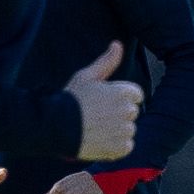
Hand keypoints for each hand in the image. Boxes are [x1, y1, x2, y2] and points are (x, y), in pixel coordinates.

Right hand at [67, 40, 139, 166]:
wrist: (56, 127)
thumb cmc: (70, 99)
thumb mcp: (87, 76)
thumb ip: (107, 61)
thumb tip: (117, 44)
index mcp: (123, 92)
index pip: (136, 95)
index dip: (121, 97)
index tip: (105, 102)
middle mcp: (127, 111)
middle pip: (132, 113)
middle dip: (119, 114)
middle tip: (98, 115)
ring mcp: (124, 131)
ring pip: (129, 130)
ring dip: (117, 130)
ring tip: (97, 128)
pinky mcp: (119, 148)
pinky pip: (126, 146)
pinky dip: (116, 146)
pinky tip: (100, 140)